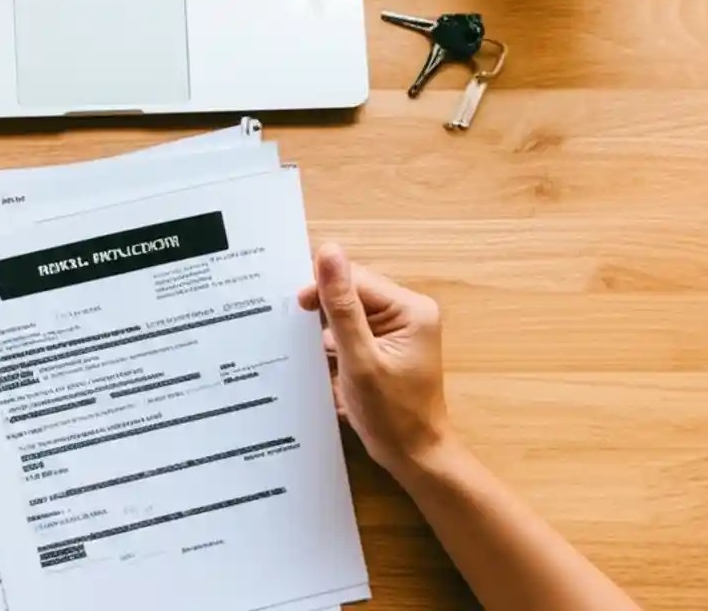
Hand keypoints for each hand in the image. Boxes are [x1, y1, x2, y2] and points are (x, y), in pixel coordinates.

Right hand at [298, 243, 451, 474]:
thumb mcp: (361, 358)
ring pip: (349, 312)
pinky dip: (333, 341)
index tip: (294, 307)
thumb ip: (342, 306)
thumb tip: (328, 252)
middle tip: (293, 326)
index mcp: (410, 309)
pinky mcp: (385, 347)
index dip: (323, 288)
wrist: (414, 455)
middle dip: (323, 308)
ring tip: (305, 345)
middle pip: (353, 293)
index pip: (357, 280)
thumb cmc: (393, 414)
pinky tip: (318, 356)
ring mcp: (398, 330)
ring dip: (325, 326)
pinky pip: (353, 330)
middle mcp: (408, 313)